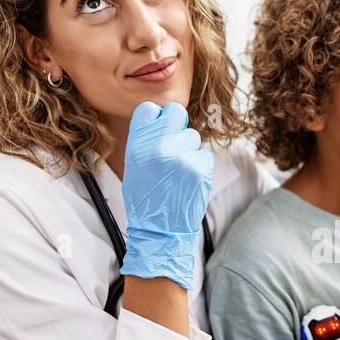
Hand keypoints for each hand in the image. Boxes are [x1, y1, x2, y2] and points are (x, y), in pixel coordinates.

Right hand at [120, 101, 214, 290]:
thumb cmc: (146, 199)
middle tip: (175, 144)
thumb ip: (146, 140)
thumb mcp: (135, 166)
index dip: (157, 118)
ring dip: (189, 150)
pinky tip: (189, 181)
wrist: (160, 231)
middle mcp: (158, 146)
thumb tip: (162, 118)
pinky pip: (204, 155)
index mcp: (137, 143)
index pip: (149, 109)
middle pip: (176, 112)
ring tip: (179, 172)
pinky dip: (200, 167)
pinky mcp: (201, 167)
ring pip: (192, 136)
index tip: (159, 129)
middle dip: (178, 125)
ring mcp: (181, 155)